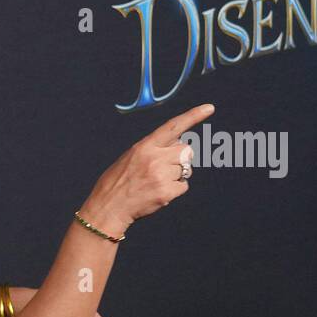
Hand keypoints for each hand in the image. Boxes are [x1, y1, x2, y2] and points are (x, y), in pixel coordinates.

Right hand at [81, 103, 214, 235]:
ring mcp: (161, 176)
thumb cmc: (118, 182)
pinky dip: (174, 190)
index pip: (173, 127)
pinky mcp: (166, 192)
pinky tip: (158, 193)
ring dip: (176, 176)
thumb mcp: (131, 157)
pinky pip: (183, 186)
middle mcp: (155, 158)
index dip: (193, 116)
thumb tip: (177, 144)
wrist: (108, 208)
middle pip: (186, 150)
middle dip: (180, 158)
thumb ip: (153, 149)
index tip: (209, 108)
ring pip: (186, 170)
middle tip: (163, 168)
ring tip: (155, 183)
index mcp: (144, 146)